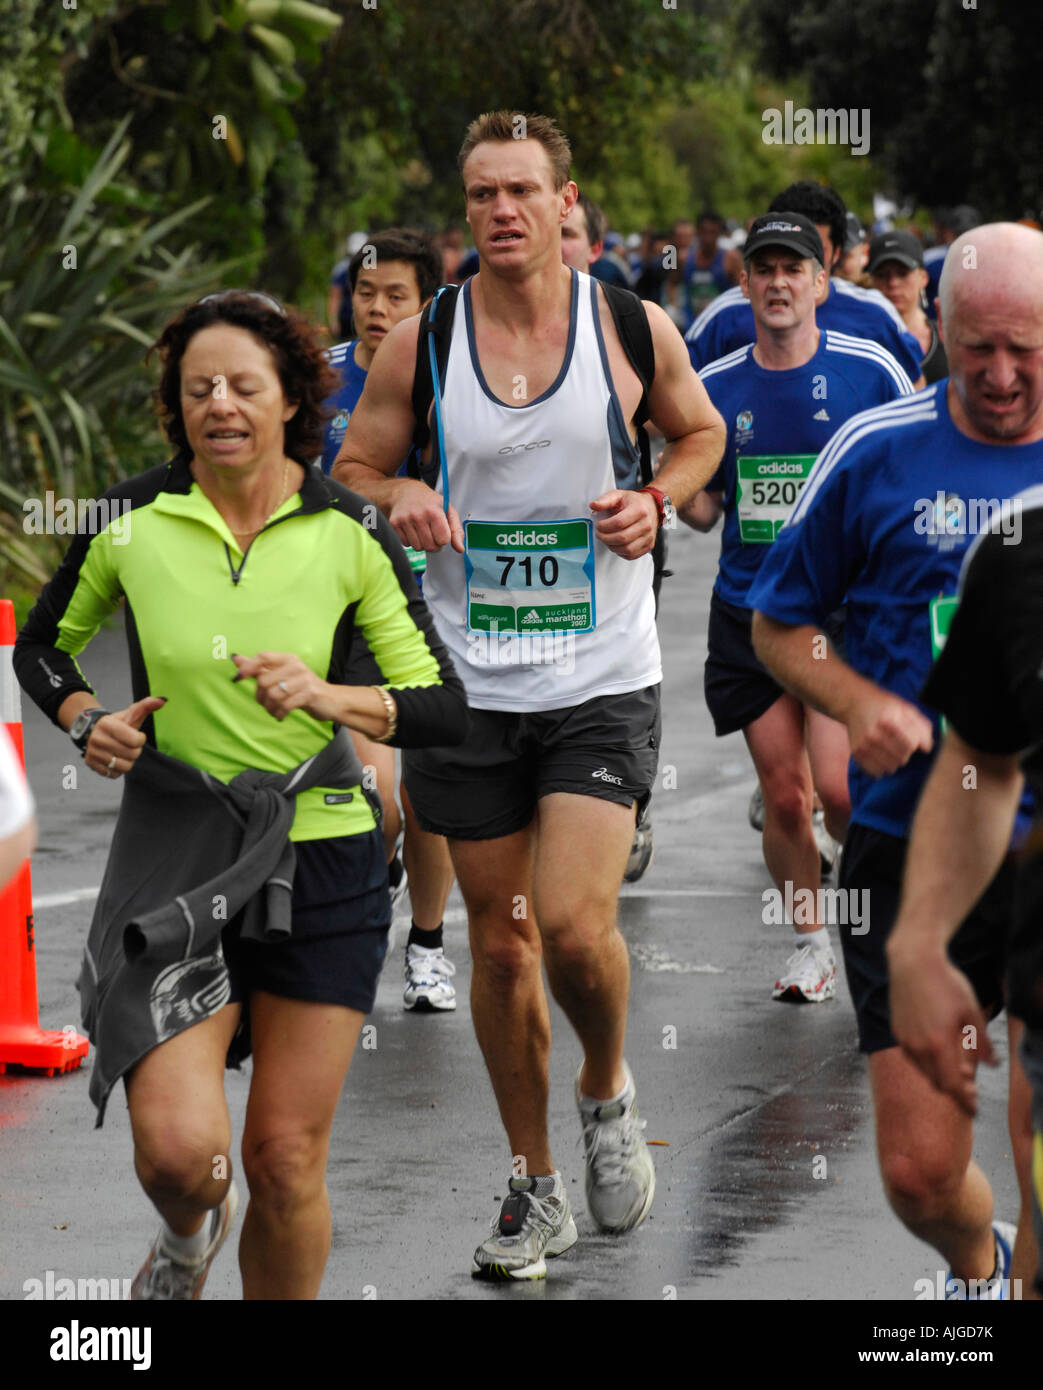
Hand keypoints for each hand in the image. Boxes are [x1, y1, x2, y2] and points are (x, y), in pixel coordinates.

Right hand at [84, 697, 166, 778]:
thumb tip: (162, 700)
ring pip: (125, 767)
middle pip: (132, 754)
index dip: (140, 739)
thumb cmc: (117, 724)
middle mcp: (97, 739)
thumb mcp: (130, 714)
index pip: (135, 740)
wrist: (94, 731)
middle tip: (128, 744)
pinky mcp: (92, 764)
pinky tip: (115, 758)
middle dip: (135, 750)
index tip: (135, 735)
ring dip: (128, 761)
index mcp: (107, 724)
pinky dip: (118, 769)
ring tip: (122, 751)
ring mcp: (93, 753)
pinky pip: (115, 774)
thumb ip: (146, 706)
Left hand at [232, 652, 340, 722]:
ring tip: (273, 711)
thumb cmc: (303, 689)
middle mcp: (295, 666)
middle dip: (260, 697)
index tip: (237, 678)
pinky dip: (279, 713)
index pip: (263, 656)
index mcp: (288, 659)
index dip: (248, 667)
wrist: (332, 700)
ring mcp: (303, 679)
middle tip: (265, 704)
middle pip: (264, 680)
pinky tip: (280, 716)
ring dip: (269, 708)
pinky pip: (285, 705)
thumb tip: (236, 659)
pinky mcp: (309, 694)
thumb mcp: (282, 676)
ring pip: (273, 694)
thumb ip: (260, 668)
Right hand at [388, 481, 463, 552]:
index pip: (443, 540)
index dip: (444, 538)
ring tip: (422, 530)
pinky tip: (412, 529)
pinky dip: (411, 540)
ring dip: (422, 543)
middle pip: (431, 547)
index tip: (442, 530)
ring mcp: (404, 520)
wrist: (404, 491)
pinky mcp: (394, 524)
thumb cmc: (429, 502)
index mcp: (434, 511)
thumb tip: (460, 549)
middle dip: (434, 543)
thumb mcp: (447, 510)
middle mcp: (418, 515)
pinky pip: (406, 544)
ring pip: (418, 548)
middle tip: (432, 532)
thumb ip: (456, 530)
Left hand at [590, 489, 657, 559]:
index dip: (605, 526)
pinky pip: (631, 555)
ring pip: (627, 549)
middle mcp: (646, 524)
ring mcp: (649, 536)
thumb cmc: (634, 502)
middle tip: (599, 534)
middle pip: (622, 538)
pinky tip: (615, 544)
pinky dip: (620, 552)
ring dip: (612, 546)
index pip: (619, 523)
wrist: (652, 507)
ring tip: (606, 539)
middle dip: (606, 538)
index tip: (598, 525)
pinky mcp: (649, 545)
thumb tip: (593, 505)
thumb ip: (605, 500)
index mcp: (639, 510)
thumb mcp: (619, 495)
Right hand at [846, 691, 933, 776]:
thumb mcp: (905, 708)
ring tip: (890, 749)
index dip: (915, 742)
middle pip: (903, 757)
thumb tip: (927, 748)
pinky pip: (877, 771)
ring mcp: (864, 744)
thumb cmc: (883, 706)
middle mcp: (874, 733)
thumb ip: (921, 726)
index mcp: (889, 719)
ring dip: (895, 760)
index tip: (910, 736)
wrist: (853, 703)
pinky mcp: (856, 753)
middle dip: (906, 751)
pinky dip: (882, 767)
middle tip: (899, 742)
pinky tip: (881, 757)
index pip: (912, 744)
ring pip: (891, 766)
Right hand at [888, 943, 994, 1115]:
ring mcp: (905, 1039)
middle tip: (971, 1088)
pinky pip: (914, 1056)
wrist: (913, 961)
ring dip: (940, 1076)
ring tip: (958, 1069)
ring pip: (924, 1071)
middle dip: (955, 1090)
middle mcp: (919, 1047)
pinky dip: (928, 1062)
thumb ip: (982, 1043)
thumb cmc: (945, 983)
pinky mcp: (897, 1031)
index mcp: (939, 1045)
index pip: (952, 1086)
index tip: (974, 1110)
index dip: (964, 1101)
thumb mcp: (971, 1012)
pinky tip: (939, 1052)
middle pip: (937, 1082)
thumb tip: (993, 1064)